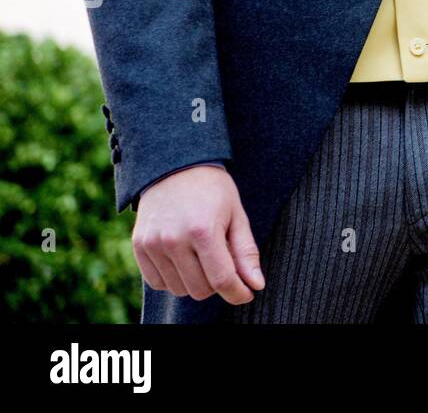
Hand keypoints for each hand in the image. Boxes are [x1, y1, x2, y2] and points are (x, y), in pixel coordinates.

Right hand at [132, 164, 264, 304]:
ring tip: (202, 254)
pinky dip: (174, 278)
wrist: (175, 165)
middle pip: (200, 289)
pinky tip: (183, 257)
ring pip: (179, 289)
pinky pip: (158, 283)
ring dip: (195, 281)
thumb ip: (246, 252)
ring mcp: (153, 244)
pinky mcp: (139, 247)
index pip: (222, 279)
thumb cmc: (213, 189)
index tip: (247, 294)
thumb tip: (256, 285)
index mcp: (204, 229)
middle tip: (223, 260)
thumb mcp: (236, 213)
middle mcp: (174, 240)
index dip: (237, 292)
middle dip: (218, 283)